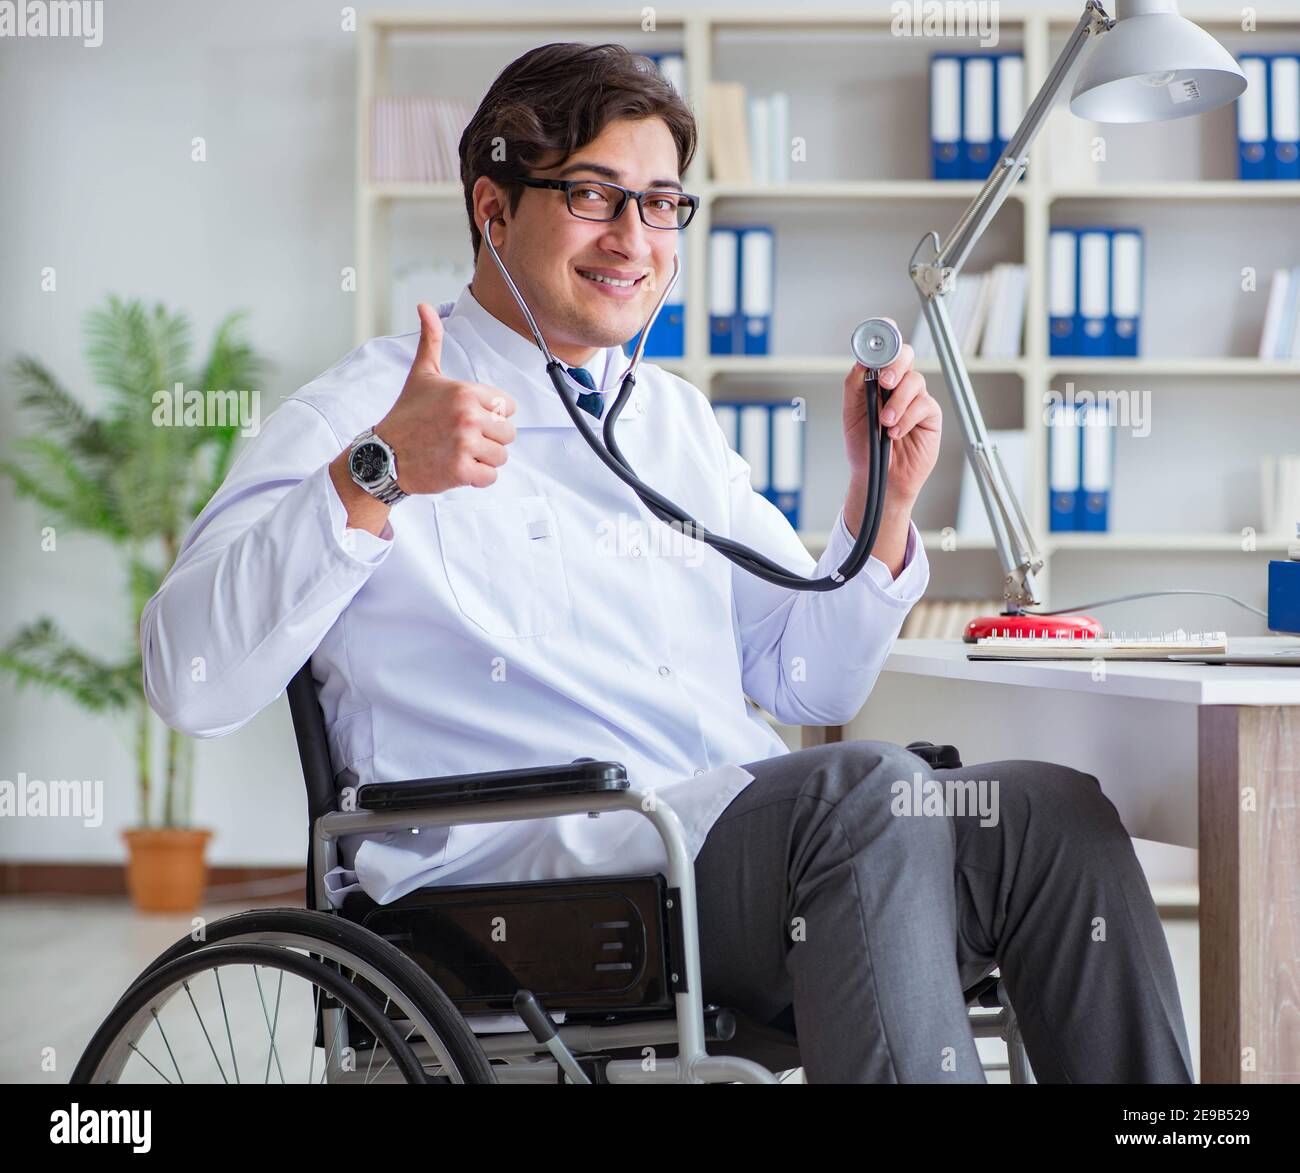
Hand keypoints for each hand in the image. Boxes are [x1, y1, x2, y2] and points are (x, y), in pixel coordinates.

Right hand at [375, 303, 517, 493]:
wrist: (384, 455)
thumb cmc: (406, 416)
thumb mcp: (421, 374)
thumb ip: (431, 340)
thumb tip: (425, 306)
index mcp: (465, 392)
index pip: (508, 407)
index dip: (491, 414)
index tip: (469, 418)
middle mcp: (467, 416)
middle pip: (508, 433)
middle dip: (489, 439)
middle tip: (461, 438)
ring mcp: (464, 444)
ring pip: (501, 456)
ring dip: (483, 459)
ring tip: (458, 452)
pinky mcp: (461, 471)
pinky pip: (490, 477)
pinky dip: (477, 478)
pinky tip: (457, 467)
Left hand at [841, 319, 940, 504]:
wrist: (878, 478)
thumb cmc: (864, 448)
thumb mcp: (851, 415)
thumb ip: (855, 386)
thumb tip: (861, 362)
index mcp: (876, 380)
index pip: (884, 350)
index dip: (886, 336)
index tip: (884, 329)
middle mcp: (897, 385)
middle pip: (905, 356)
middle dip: (895, 365)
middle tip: (884, 382)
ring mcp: (915, 399)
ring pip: (914, 381)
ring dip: (898, 402)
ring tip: (885, 423)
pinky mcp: (929, 415)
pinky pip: (924, 405)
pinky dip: (907, 418)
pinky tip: (896, 432)